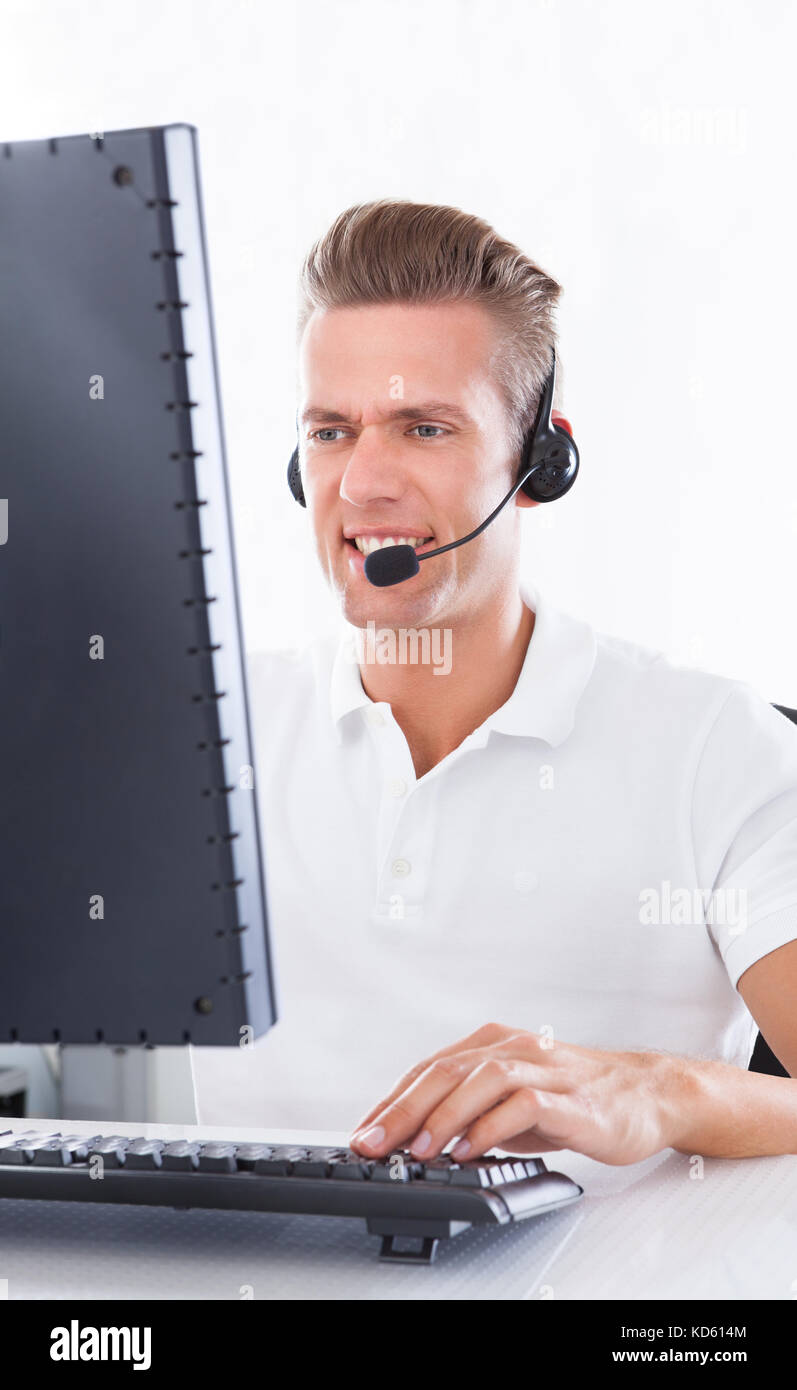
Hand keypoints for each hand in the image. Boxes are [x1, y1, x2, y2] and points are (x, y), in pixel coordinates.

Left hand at [349, 1023, 684, 1166]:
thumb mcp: (514, 1103)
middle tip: (373, 1143)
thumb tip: (419, 1142)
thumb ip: (474, 1113)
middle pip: (446, 1072)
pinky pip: (523, 1105)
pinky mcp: (570, 1098)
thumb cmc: (578, 1099)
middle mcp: (514, 1049)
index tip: (364, 1133)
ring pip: (480, 1081)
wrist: (648, 1096)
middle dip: (403, 1110)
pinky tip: (471, 1149)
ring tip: (418, 1149)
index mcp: (495, 1045)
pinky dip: (491, 1127)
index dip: (393, 1101)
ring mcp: (543, 1070)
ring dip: (444, 1116)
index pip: (430, 1070)